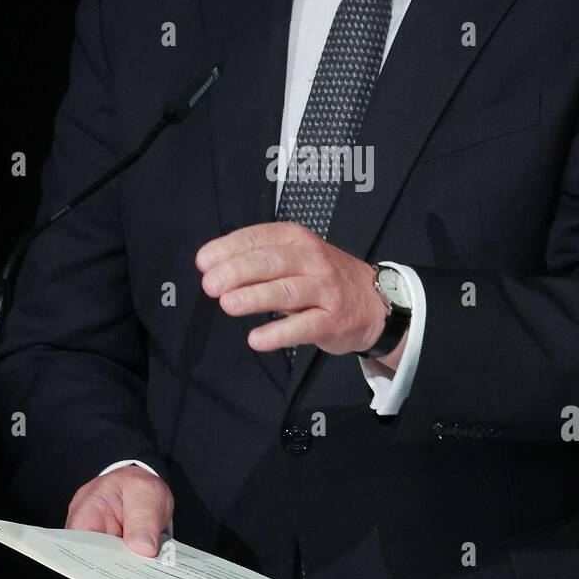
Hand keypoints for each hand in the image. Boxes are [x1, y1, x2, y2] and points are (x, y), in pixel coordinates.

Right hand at [66, 465, 173, 578]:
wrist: (144, 484)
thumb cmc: (137, 484)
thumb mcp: (144, 491)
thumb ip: (143, 518)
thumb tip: (142, 549)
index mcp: (84, 516)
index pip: (80, 553)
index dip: (96, 570)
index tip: (120, 578)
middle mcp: (88, 536)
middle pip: (95, 567)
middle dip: (118, 576)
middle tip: (141, 577)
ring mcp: (102, 548)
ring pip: (110, 572)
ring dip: (129, 575)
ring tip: (149, 575)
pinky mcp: (117, 556)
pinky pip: (122, 570)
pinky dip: (136, 572)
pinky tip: (150, 572)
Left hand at [195, 221, 395, 356]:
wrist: (375, 303)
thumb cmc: (322, 279)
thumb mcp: (295, 258)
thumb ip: (258, 261)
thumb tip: (212, 267)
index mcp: (297, 239)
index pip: (259, 238)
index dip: (229, 248)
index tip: (203, 262)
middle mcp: (313, 260)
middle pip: (271, 262)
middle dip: (237, 271)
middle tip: (210, 285)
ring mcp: (325, 290)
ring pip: (286, 291)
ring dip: (255, 297)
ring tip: (227, 305)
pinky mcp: (332, 321)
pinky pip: (303, 327)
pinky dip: (279, 333)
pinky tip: (256, 340)